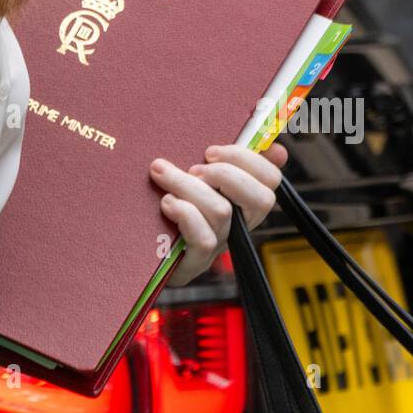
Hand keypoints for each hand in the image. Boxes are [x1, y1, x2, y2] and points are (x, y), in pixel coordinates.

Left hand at [150, 140, 288, 287]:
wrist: (136, 246)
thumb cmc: (170, 202)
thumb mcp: (197, 175)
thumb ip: (227, 160)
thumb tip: (276, 149)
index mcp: (243, 199)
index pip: (271, 179)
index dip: (248, 159)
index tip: (210, 152)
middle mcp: (237, 224)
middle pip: (261, 199)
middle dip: (226, 174)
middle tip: (195, 168)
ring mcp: (218, 245)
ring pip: (222, 212)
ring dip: (190, 186)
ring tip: (165, 175)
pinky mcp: (194, 262)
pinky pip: (203, 239)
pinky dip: (184, 213)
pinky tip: (167, 203)